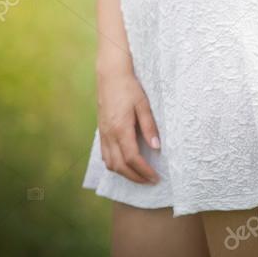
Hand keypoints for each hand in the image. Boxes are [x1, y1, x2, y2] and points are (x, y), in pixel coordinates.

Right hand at [97, 69, 161, 184]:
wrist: (110, 75)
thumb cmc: (129, 87)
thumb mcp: (143, 104)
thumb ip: (149, 127)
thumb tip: (156, 147)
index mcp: (120, 128)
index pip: (132, 158)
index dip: (144, 171)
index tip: (155, 177)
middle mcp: (109, 134)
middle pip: (120, 166)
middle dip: (135, 177)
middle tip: (150, 181)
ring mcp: (103, 134)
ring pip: (110, 163)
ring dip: (124, 174)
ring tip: (139, 176)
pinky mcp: (101, 132)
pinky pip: (105, 156)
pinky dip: (115, 165)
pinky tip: (124, 164)